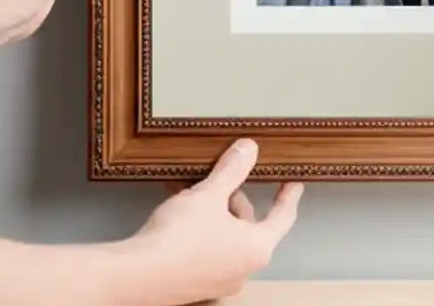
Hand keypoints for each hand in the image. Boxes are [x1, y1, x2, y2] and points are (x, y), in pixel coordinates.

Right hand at [133, 139, 302, 302]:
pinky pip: (205, 250)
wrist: (140, 275)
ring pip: (224, 237)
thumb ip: (231, 170)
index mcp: (256, 247)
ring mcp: (219, 280)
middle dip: (234, 200)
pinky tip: (178, 212)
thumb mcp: (209, 194)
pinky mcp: (195, 283)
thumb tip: (248, 149)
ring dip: (213, 213)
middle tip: (223, 180)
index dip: (288, 196)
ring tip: (193, 193)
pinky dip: (199, 230)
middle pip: (249, 226)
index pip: (283, 217)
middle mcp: (242, 268)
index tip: (293, 185)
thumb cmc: (178, 239)